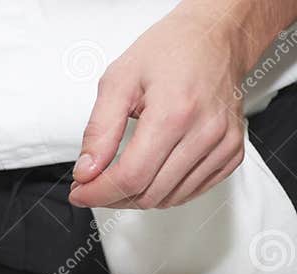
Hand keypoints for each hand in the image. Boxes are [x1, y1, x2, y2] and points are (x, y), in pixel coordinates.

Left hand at [69, 7, 247, 209]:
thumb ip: (99, 131)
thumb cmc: (169, 51)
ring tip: (116, 178)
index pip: (131, 177)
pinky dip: (164, 193)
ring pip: (169, 199)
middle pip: (149, 194)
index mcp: (174, 113)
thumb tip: (86, 171)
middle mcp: (205, 132)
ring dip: (136, 197)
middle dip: (112, 197)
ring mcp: (223, 144)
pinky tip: (147, 176)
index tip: (79, 193)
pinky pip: (192, 192)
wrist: (214, 37)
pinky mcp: (232, 152)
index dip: (98, 192)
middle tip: (92, 185)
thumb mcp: (118, 82)